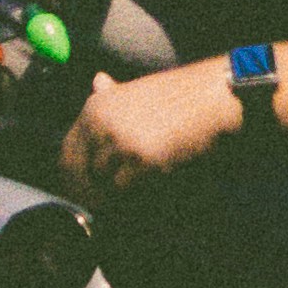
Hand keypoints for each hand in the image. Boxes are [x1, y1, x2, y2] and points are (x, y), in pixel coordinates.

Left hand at [63, 57, 242, 196]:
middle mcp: (100, 124)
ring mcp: (120, 142)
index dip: (75, 178)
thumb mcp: (141, 90)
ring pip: (104, 187)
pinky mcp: (142, 160)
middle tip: (106, 207)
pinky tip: (150, 191)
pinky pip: (128, 192)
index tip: (86, 193)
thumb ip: (112, 95)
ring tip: (136, 195)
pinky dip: (136, 198)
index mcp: (95, 107)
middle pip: (80, 175)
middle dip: (92, 193)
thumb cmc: (184, 93)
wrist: (219, 95)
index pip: (67, 154)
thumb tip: (97, 81)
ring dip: (118, 196)